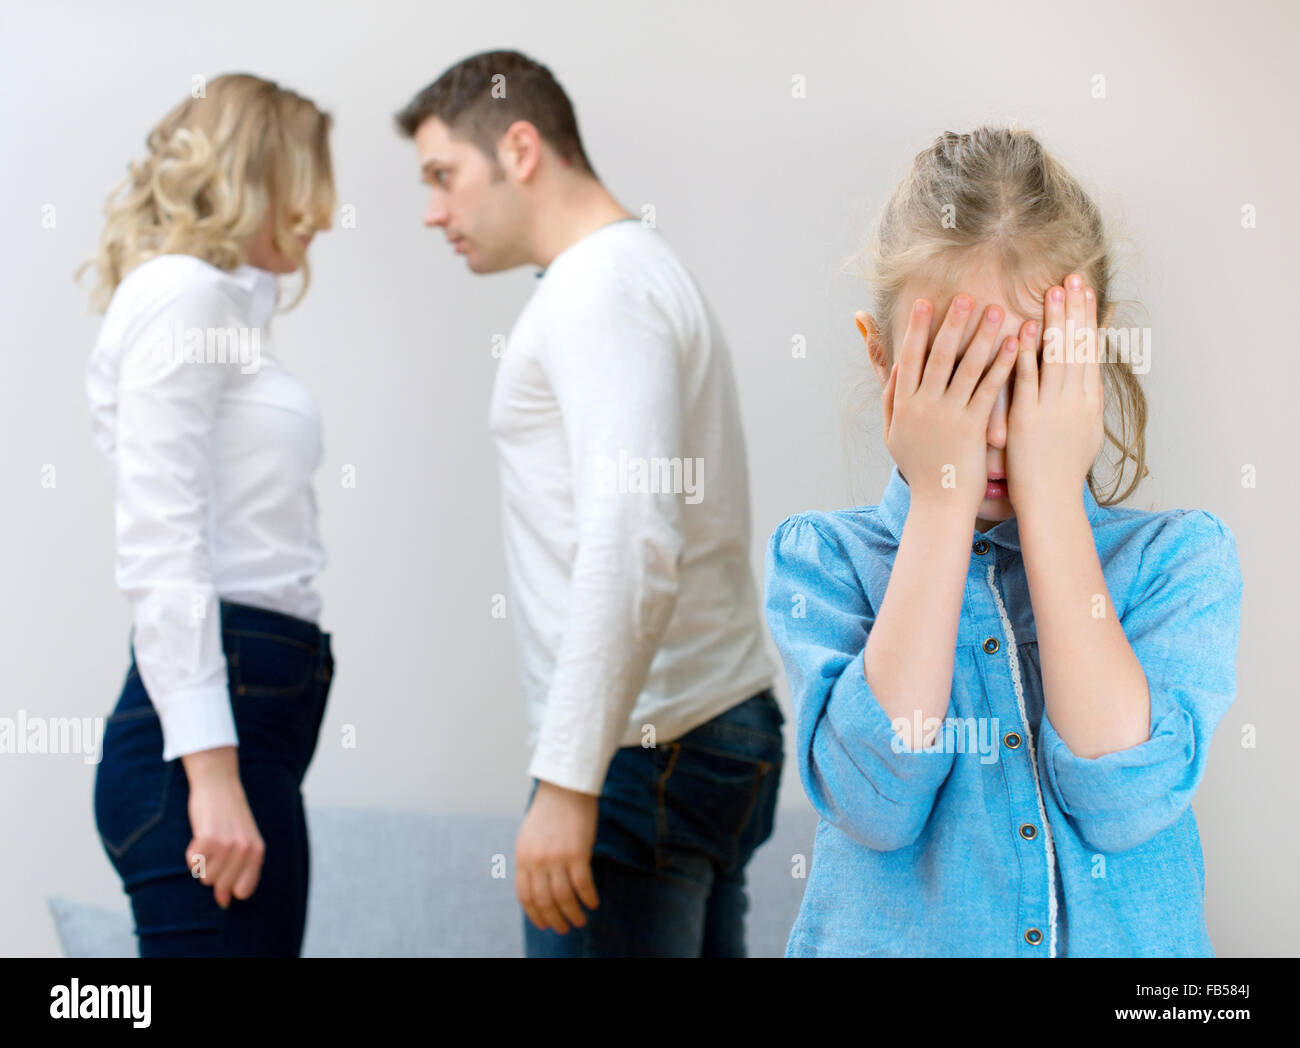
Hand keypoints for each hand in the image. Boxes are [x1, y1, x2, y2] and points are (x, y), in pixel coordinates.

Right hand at [180, 746, 264, 908]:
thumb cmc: (231, 817)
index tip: (224, 873)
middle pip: (222, 887)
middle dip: (214, 875)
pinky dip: (191, 854)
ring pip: (205, 878)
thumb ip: (240, 871)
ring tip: (208, 842)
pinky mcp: (207, 839)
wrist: (219, 785)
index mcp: (258, 852)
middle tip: (215, 851)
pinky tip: (198, 838)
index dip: (230, 887)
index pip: (243, 891)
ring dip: (202, 863)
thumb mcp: (245, 841)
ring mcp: (226, 845)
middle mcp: (244, 850)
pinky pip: (193, 863)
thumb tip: (224, 902)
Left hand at [515, 780, 600, 933]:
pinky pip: (583, 885)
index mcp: (523, 857)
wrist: (565, 787)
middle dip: (555, 920)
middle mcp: (537, 861)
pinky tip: (593, 903)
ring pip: (564, 898)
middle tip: (565, 928)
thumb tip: (537, 886)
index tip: (545, 925)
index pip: (525, 896)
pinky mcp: (577, 853)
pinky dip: (588, 898)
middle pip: (544, 901)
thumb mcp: (530, 837)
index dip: (536, 915)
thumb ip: (531, 860)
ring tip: (581, 920)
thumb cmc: (550, 810)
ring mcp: (556, 858)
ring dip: (573, 914)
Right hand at [878, 293, 1018, 518]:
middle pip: (938, 357)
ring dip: (983, 336)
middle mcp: (923, 407)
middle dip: (953, 324)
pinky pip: (989, 390)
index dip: (918, 330)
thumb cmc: (919, 468)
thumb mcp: (893, 433)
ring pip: (967, 368)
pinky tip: (1015, 345)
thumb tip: (894, 366)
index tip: (926, 303)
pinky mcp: (973, 427)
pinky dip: (1002, 365)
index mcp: (903, 405)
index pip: (909, 359)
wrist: (939, 503)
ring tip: (997, 310)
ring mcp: (948, 416)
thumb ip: (891, 398)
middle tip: (966, 296)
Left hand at [1005, 274, 1104, 513]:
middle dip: (1076, 310)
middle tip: (1074, 277)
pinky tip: (1022, 329)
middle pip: (1079, 346)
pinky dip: (1026, 353)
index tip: (1086, 292)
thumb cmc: (1062, 470)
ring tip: (1054, 291)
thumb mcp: (1085, 432)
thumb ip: (1085, 401)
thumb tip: (1089, 378)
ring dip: (1055, 322)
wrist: (1051, 500)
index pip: (1092, 350)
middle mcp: (1076, 400)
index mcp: (1090, 401)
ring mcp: (1053, 407)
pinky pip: (1027, 379)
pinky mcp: (1028, 417)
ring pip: (1057, 356)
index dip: (1088, 319)